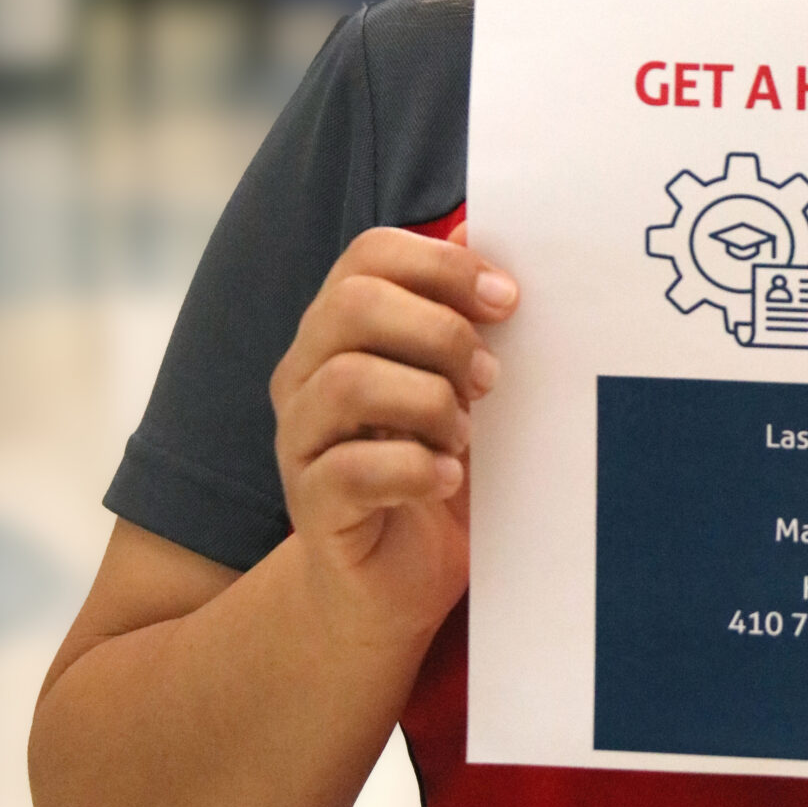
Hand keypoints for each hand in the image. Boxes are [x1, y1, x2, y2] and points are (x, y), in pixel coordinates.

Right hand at [270, 224, 518, 645]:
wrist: (398, 580)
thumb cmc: (437, 466)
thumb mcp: (462, 385)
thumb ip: (463, 314)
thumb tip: (476, 226)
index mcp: (340, 329)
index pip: (369, 254)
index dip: (443, 265)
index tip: (508, 301)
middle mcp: (305, 374)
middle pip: (352, 305)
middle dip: (441, 333)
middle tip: (491, 380)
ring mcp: (299, 440)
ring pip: (349, 381)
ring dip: (430, 403)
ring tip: (464, 438)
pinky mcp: (310, 506)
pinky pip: (351, 470)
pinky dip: (415, 470)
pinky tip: (449, 480)